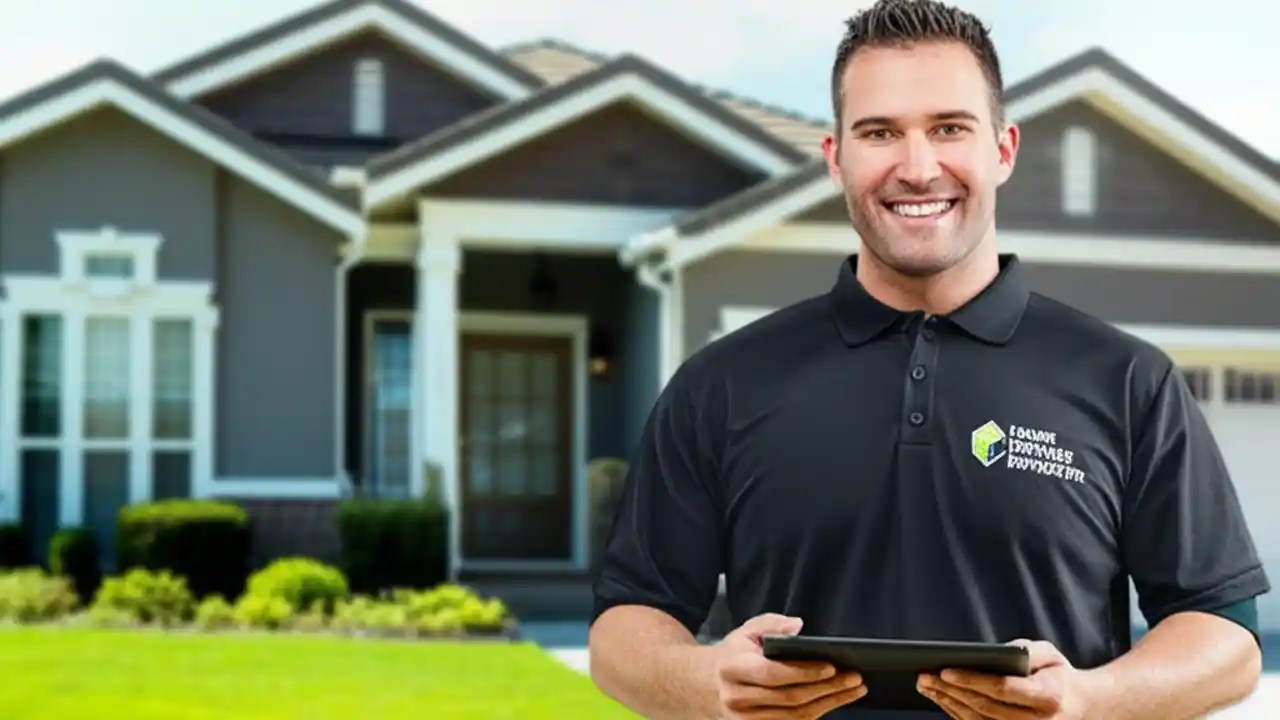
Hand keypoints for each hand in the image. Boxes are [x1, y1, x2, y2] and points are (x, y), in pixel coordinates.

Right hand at [710, 613, 866, 718]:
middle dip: (826, 688)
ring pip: (795, 716)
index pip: (772, 673)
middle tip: (854, 678)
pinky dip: (816, 714)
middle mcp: (736, 697)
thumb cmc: (736, 653)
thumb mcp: (747, 631)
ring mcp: (744, 719)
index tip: (831, 666)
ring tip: (853, 690)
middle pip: (789, 698)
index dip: (803, 672)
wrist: (709, 684)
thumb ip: (772, 624)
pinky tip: (834, 702)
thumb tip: (798, 627)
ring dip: (828, 704)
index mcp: (732, 667)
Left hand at [916, 639, 1095, 719]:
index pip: (1003, 689)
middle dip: (951, 692)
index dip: (972, 681)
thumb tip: (995, 654)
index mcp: (1049, 696)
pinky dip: (958, 715)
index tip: (945, 671)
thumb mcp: (1050, 654)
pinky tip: (943, 700)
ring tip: (926, 686)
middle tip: (924, 677)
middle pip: (986, 708)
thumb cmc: (1058, 674)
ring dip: (949, 704)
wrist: (1083, 707)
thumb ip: (1027, 651)